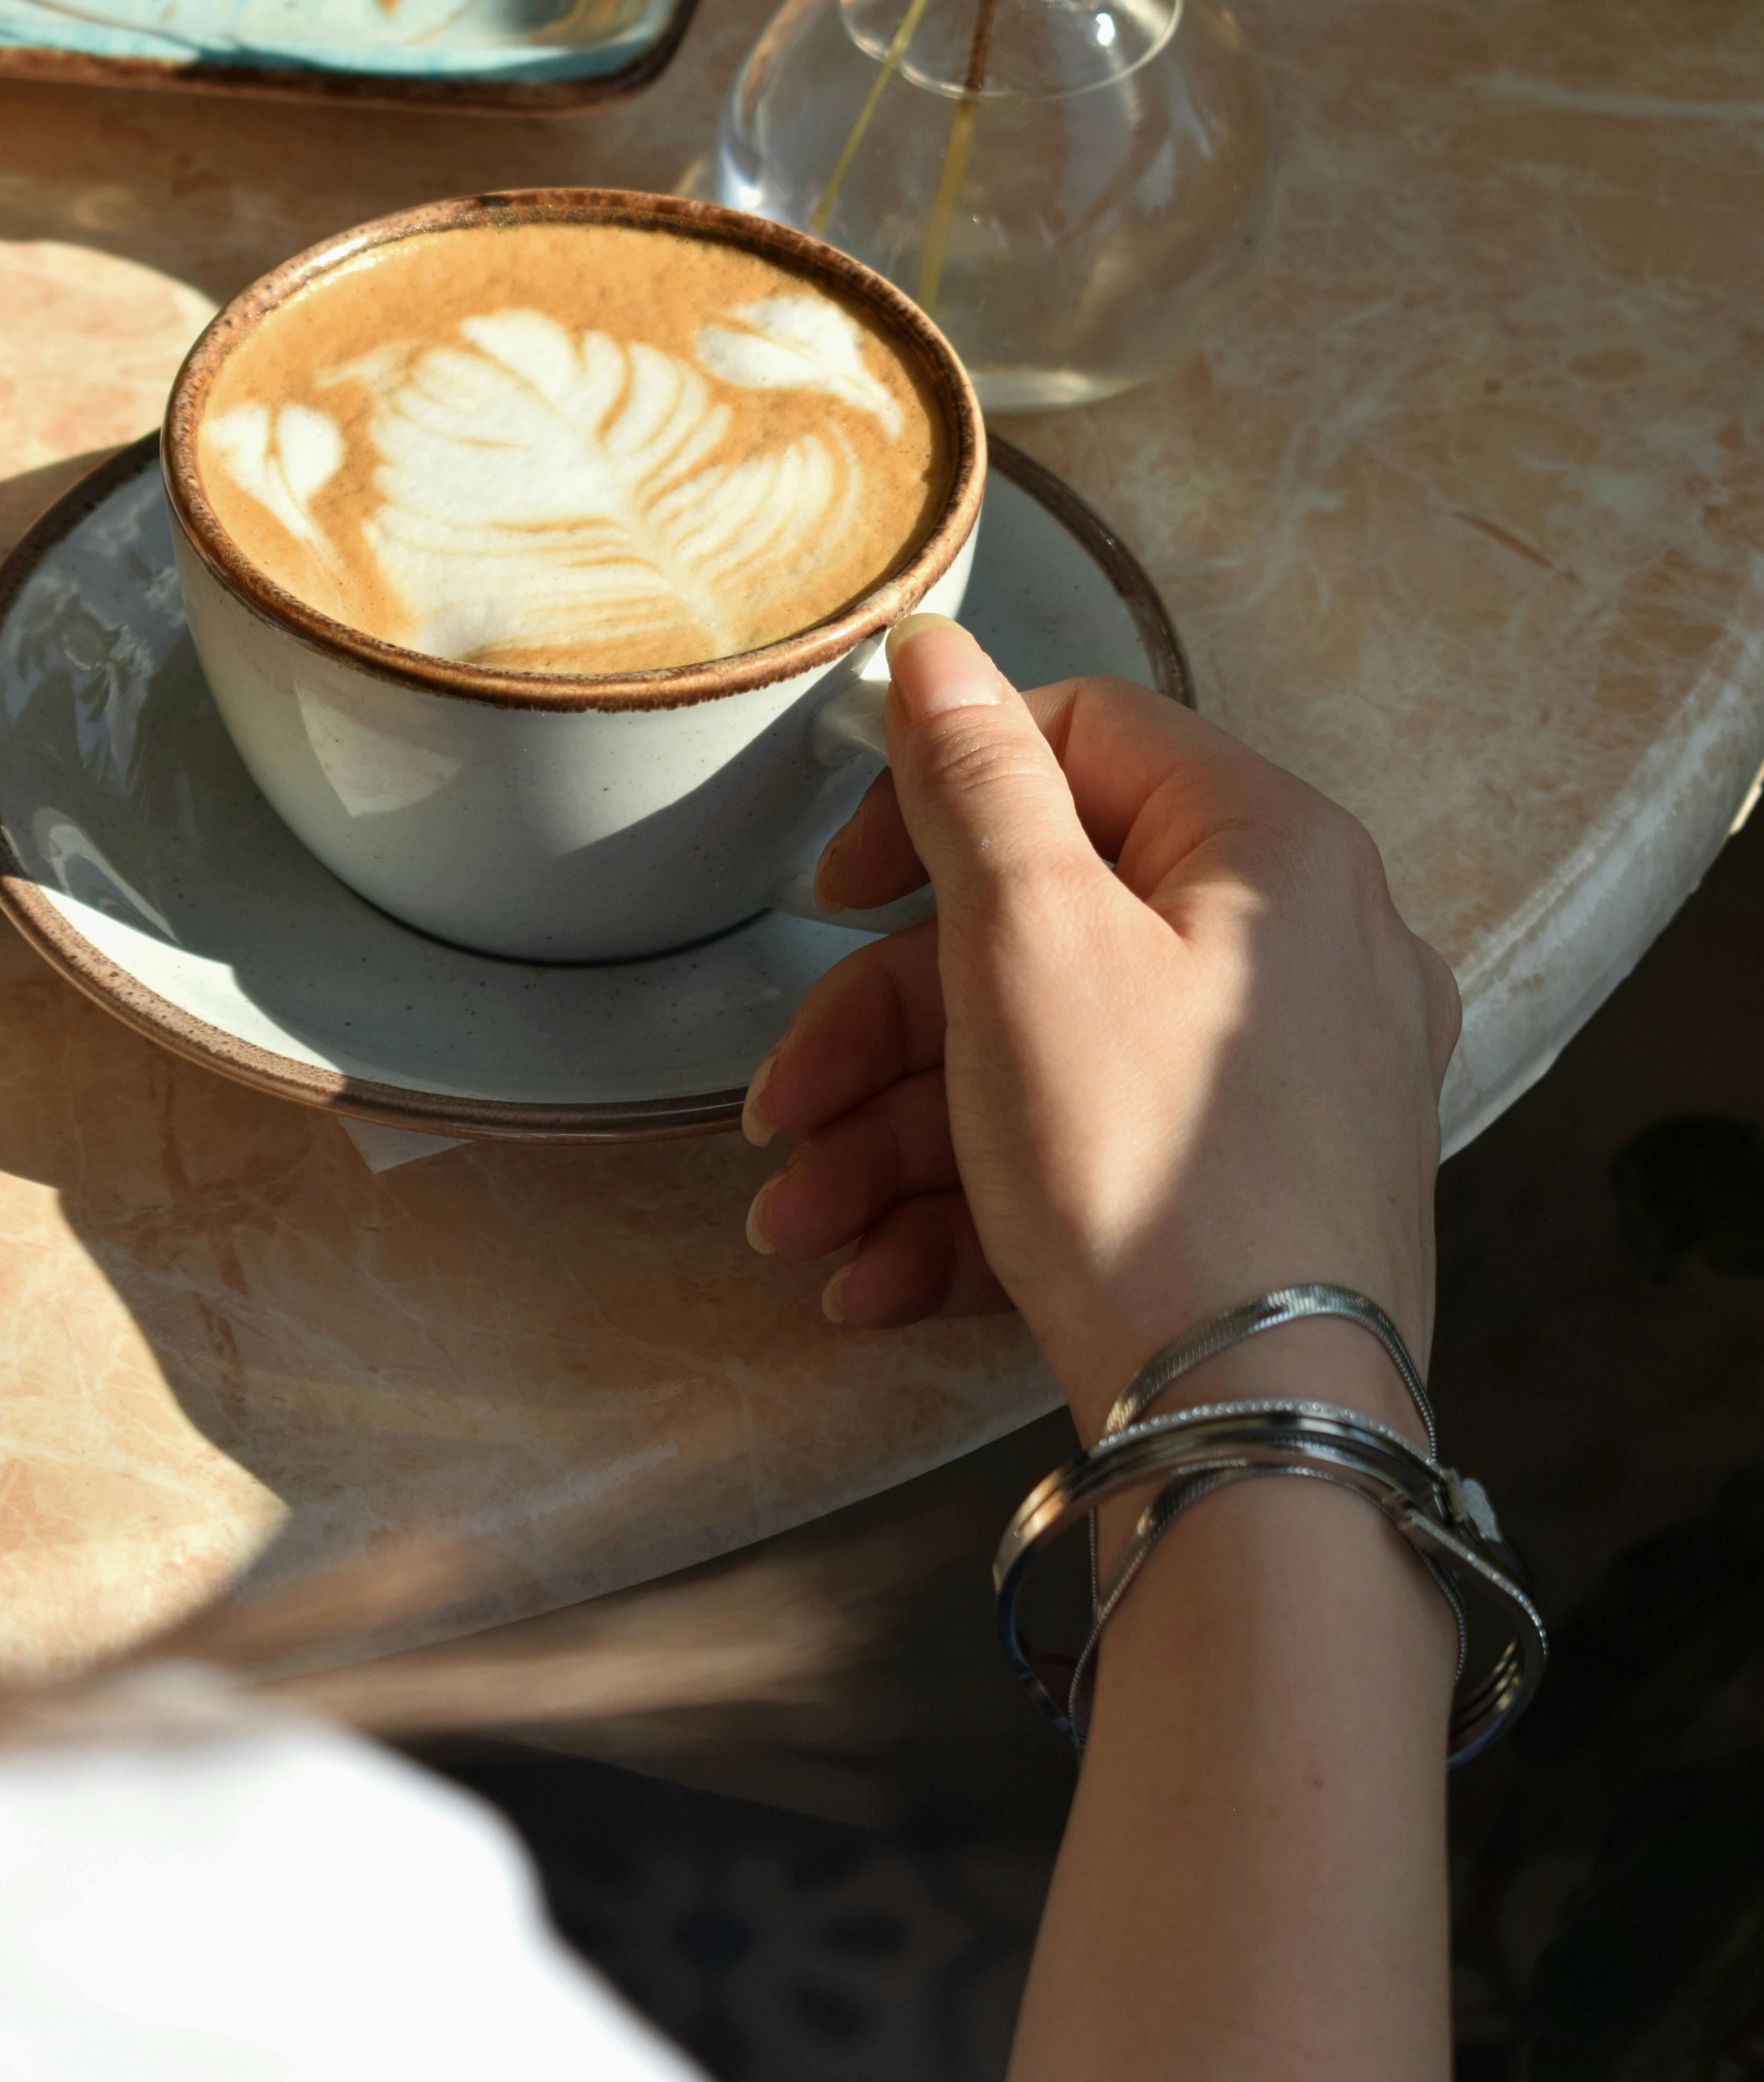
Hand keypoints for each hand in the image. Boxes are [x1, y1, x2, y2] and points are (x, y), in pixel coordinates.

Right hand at [742, 620, 1459, 1446]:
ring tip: (802, 1228)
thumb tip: (937, 649)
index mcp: (1273, 850)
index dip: (934, 799)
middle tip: (775, 1114)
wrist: (1255, 1432)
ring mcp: (1291, 1086)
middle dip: (877, 1036)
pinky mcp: (1259, 1196)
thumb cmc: (1155, 1175)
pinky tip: (873, 1281)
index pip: (1082, 745)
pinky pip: (1101, 1157)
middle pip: (1039, 931)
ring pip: (1049, 1063)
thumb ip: (975, 780)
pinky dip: (979, 1208)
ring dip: (897, 1142)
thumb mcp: (1028, 937)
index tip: (835, 889)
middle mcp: (1306, 952)